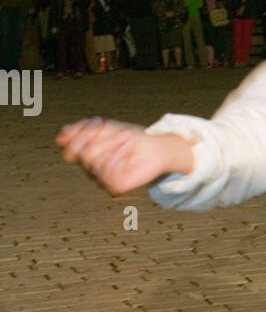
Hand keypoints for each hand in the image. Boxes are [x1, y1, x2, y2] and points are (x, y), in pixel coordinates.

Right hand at [55, 119, 194, 195]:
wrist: (157, 148)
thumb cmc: (132, 139)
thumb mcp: (105, 128)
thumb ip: (82, 130)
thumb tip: (61, 134)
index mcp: (88, 158)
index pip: (70, 152)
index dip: (81, 136)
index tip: (98, 123)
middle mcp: (93, 171)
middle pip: (82, 155)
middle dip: (101, 140)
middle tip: (119, 134)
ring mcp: (104, 181)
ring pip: (93, 163)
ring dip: (111, 146)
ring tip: (126, 142)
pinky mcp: (115, 187)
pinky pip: (105, 172)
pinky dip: (117, 157)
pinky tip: (127, 152)